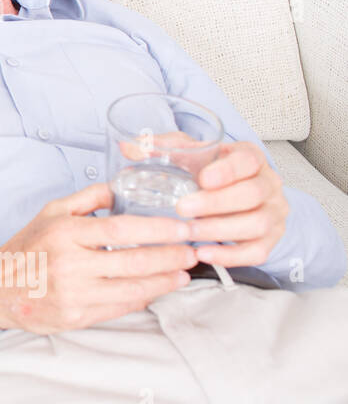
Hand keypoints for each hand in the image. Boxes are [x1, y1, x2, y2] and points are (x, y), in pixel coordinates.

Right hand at [0, 182, 198, 333]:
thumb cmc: (28, 247)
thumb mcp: (51, 212)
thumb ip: (89, 197)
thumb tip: (123, 185)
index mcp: (66, 232)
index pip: (122, 229)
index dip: (158, 229)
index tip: (182, 228)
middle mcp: (70, 263)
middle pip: (134, 261)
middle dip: (171, 256)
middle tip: (192, 251)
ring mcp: (75, 293)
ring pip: (134, 289)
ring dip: (165, 281)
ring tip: (183, 272)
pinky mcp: (78, 316)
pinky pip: (121, 307)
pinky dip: (144, 297)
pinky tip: (158, 288)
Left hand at [174, 141, 287, 267]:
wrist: (230, 192)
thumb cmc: (211, 171)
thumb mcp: (190, 153)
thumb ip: (163, 148)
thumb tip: (130, 147)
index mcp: (251, 157)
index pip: (248, 160)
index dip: (228, 170)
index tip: (203, 179)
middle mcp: (269, 184)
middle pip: (252, 193)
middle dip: (215, 203)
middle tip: (183, 208)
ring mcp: (273, 213)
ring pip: (257, 224)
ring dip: (220, 230)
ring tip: (189, 232)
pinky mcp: (270, 239)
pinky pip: (257, 252)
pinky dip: (230, 256)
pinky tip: (204, 253)